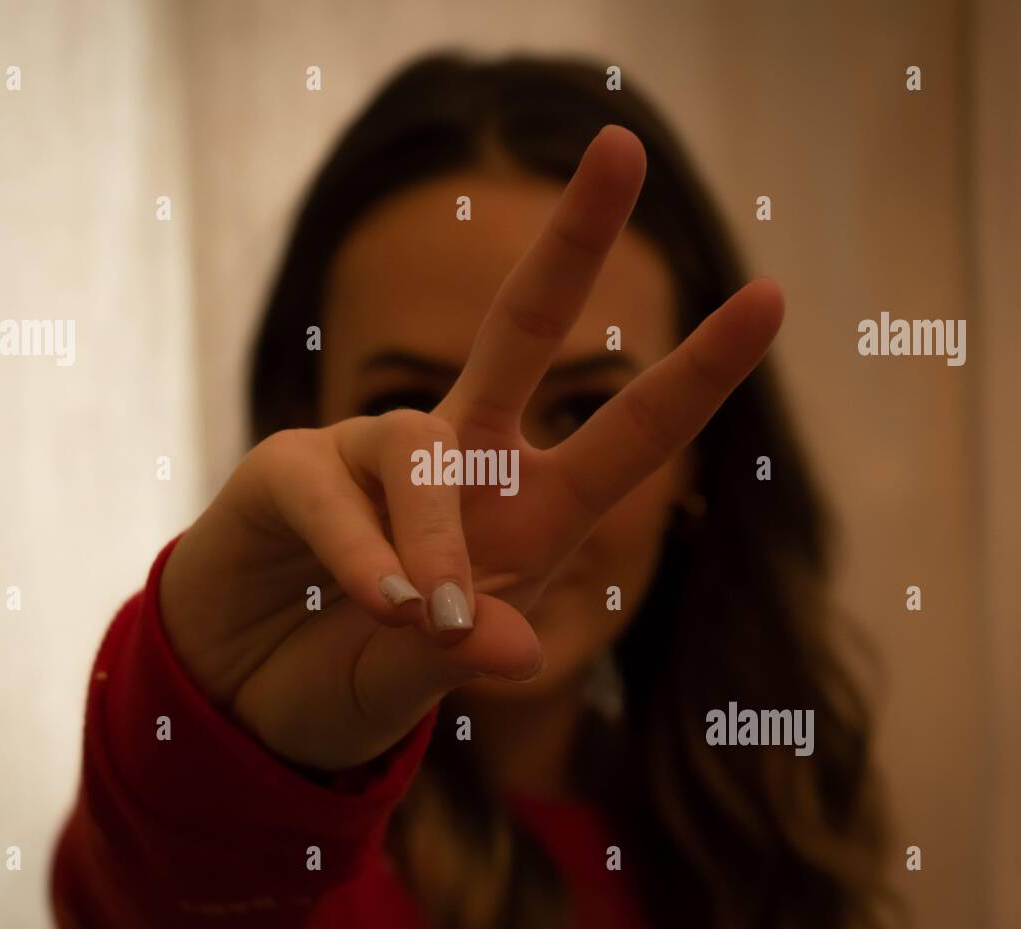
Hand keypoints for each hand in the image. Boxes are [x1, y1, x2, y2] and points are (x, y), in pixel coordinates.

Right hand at [159, 125, 783, 771]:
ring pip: (423, 448)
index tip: (774, 294)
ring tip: (420, 620)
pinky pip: (333, 489)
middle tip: (622, 143)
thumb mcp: (421, 688)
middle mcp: (461, 463)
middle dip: (572, 239)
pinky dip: (359, 551)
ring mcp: (370, 453)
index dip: (695, 371)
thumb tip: (508, 646)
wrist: (247, 693)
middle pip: (520, 328)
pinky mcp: (289, 466)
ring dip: (432, 538)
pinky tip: (374, 602)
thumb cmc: (352, 675)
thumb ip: (467, 664)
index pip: (625, 435)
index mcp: (528, 514)